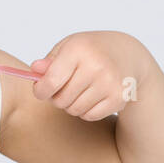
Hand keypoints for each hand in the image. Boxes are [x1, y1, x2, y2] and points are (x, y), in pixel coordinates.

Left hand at [29, 31, 149, 120]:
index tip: (40, 90)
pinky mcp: (119, 98)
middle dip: (56, 98)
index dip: (40, 91)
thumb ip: (49, 61)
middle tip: (62, 89)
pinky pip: (89, 116)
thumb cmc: (91, 50)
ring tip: (77, 91)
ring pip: (74, 110)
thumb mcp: (69, 46)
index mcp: (79, 49)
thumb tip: (34, 70)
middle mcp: (96, 66)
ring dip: (71, 105)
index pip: (51, 81)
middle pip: (61, 100)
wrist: (129, 54)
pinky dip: (85, 110)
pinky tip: (91, 97)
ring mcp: (110, 83)